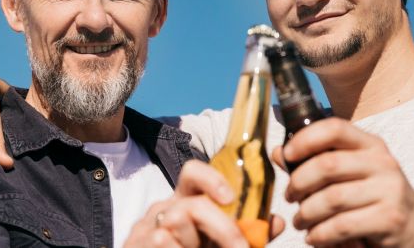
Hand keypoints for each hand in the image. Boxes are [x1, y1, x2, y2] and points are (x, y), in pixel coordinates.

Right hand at [125, 160, 283, 246]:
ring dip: (197, 246)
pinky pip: (165, 243)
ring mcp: (146, 229)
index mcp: (184, 201)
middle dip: (223, 230)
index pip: (192, 172)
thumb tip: (278, 222)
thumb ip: (247, 234)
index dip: (211, 179)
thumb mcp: (218, 243)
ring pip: (179, 226)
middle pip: (194, 206)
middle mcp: (163, 209)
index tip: (230, 197)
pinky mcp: (135, 245)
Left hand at [273, 118, 413, 247]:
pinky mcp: (391, 219)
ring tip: (300, 221)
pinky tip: (315, 237)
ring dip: (306, 213)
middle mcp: (383, 162)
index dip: (305, 139)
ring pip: (331, 198)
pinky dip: (320, 234)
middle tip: (290, 197)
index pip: (334, 128)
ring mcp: (390, 190)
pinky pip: (342, 225)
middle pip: (328, 165)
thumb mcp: (351, 174)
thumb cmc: (375, 199)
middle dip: (299, 183)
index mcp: (370, 145)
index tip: (287, 155)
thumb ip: (315, 162)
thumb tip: (278, 153)